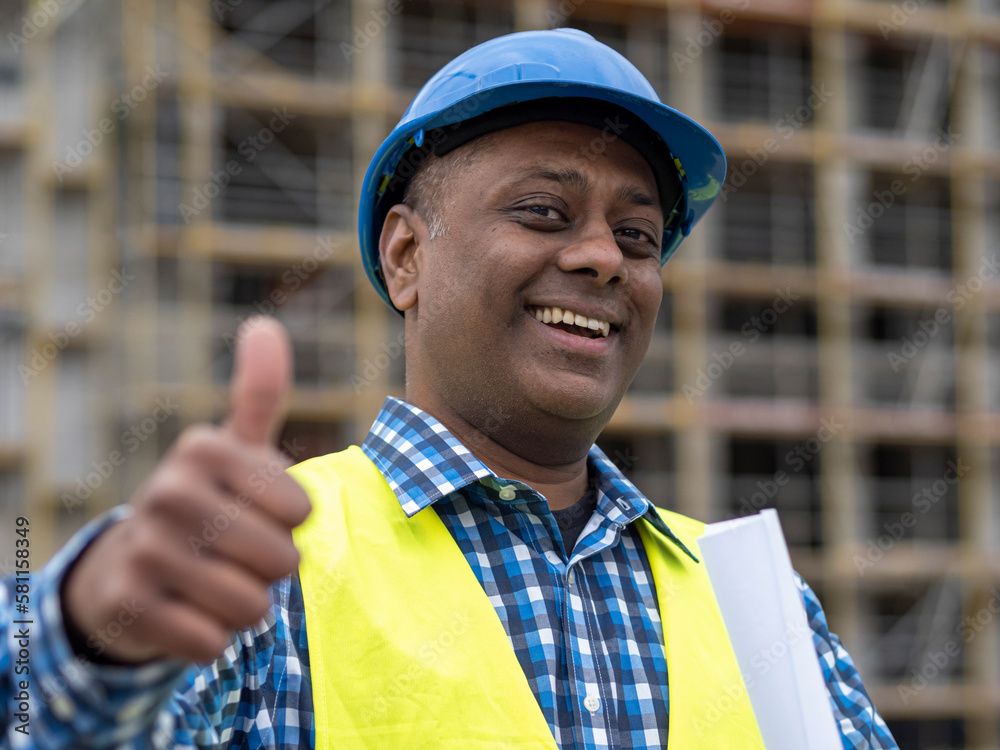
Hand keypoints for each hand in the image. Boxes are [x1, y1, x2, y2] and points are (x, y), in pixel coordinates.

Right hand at [62, 317, 311, 662]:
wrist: (131, 570)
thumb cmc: (208, 506)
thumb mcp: (235, 450)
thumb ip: (258, 393)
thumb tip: (263, 324)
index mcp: (204, 448)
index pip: (300, 509)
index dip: (293, 524)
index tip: (260, 513)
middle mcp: (167, 490)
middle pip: (280, 559)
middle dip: (273, 570)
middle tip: (239, 555)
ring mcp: (142, 547)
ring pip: (249, 605)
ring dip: (247, 607)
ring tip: (217, 583)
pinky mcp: (128, 605)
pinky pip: (211, 640)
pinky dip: (214, 638)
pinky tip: (189, 614)